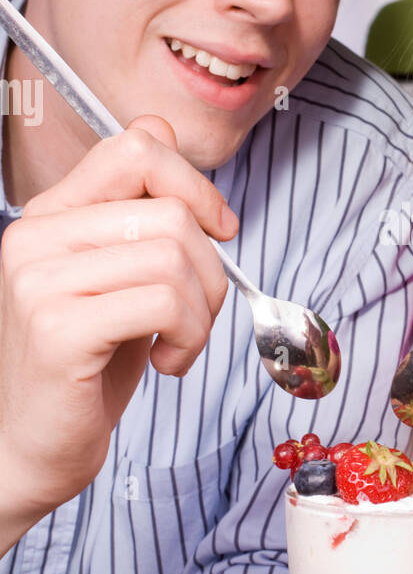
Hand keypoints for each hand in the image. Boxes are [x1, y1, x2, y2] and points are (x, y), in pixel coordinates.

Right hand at [0, 117, 236, 526]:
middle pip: (170, 212)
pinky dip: (188, 337)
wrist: (33, 445)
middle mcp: (35, 236)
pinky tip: (168, 363)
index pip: (136, 146)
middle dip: (212, 269)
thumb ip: (136, 210)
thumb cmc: (88, 365)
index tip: (219, 231)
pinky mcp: (57, 327)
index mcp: (51, 213)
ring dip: (202, 311)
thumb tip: (161, 128)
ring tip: (180, 343)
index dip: (195, 184)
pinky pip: (163, 303)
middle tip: (197, 315)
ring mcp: (39, 280)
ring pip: (173, 257)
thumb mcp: (120, 275)